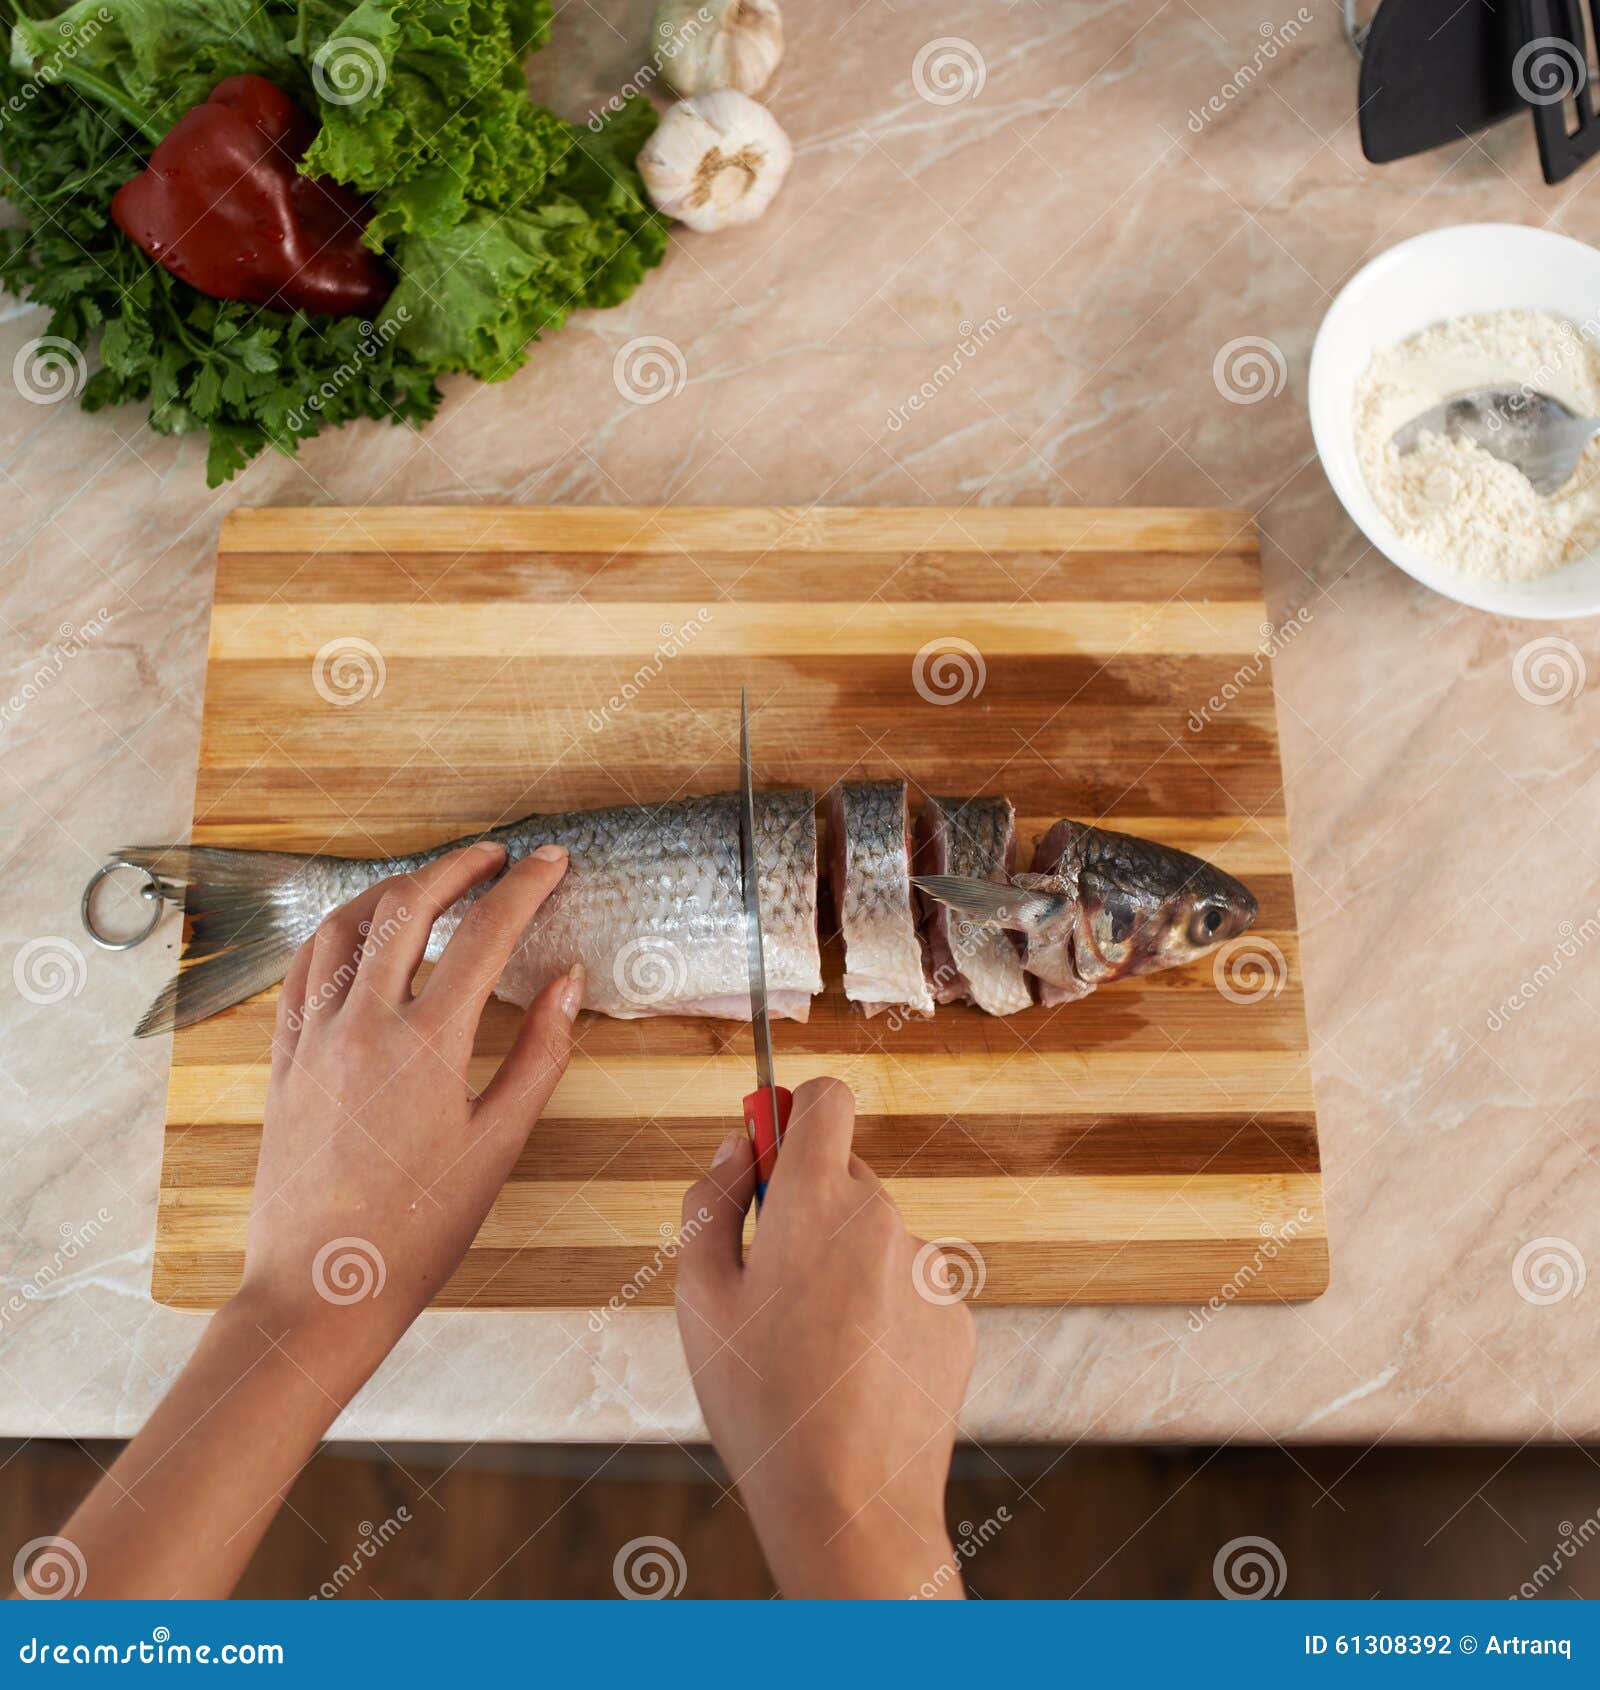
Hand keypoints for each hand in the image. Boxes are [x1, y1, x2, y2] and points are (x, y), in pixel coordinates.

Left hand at [239, 839, 583, 1388]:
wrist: (321, 1288)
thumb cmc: (418, 1229)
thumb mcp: (499, 1144)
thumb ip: (540, 1053)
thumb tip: (568, 980)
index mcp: (427, 1044)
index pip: (484, 934)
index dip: (524, 886)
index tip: (549, 861)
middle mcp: (363, 1024)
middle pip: (407, 906)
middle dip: (456, 867)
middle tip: (493, 857)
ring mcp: (314, 1039)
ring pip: (343, 927)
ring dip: (389, 890)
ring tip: (427, 884)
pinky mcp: (284, 1061)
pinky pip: (300, 972)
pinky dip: (333, 934)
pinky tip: (356, 937)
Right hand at [674, 1077, 975, 1598]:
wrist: (849, 1508)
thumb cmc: (761, 1404)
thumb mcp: (698, 1297)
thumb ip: (712, 1199)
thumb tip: (741, 1147)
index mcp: (818, 1202)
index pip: (827, 1098)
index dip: (794, 1111)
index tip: (770, 1147)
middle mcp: (884, 1220)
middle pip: (844, 1174)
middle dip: (806, 1205)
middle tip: (769, 1278)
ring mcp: (929, 1271)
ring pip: (874, 1238)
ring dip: (842, 1265)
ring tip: (810, 1348)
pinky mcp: (955, 1319)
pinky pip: (906, 1289)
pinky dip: (879, 1311)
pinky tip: (852, 1374)